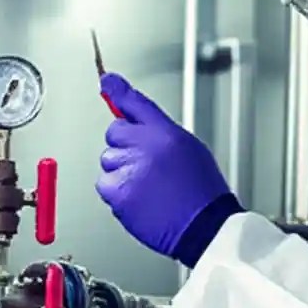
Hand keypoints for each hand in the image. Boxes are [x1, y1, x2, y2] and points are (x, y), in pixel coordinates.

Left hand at [95, 73, 241, 266]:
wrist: (203, 226)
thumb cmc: (202, 192)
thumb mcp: (191, 149)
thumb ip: (161, 133)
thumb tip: (140, 124)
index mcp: (166, 133)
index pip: (136, 104)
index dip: (118, 90)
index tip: (107, 81)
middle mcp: (145, 146)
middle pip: (114, 132)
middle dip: (125, 145)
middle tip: (145, 165)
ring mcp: (129, 169)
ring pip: (108, 159)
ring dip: (121, 170)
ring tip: (147, 186)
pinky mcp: (118, 192)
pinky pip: (104, 183)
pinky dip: (116, 191)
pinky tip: (139, 198)